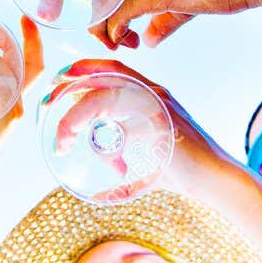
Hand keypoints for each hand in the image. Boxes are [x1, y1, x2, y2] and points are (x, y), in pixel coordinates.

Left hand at [45, 59, 237, 197]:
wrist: (213, 181)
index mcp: (147, 96)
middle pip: (104, 72)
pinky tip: (83, 141)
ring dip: (77, 114)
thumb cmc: (182, 174)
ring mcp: (156, 101)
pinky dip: (93, 125)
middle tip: (47, 100)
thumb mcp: (143, 168)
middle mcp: (152, 91)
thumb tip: (97, 193)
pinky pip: (117, 109)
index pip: (111, 70)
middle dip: (71, 82)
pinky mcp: (158, 115)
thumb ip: (120, 173)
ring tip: (62, 137)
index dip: (83, 69)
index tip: (57, 81)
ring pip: (105, 92)